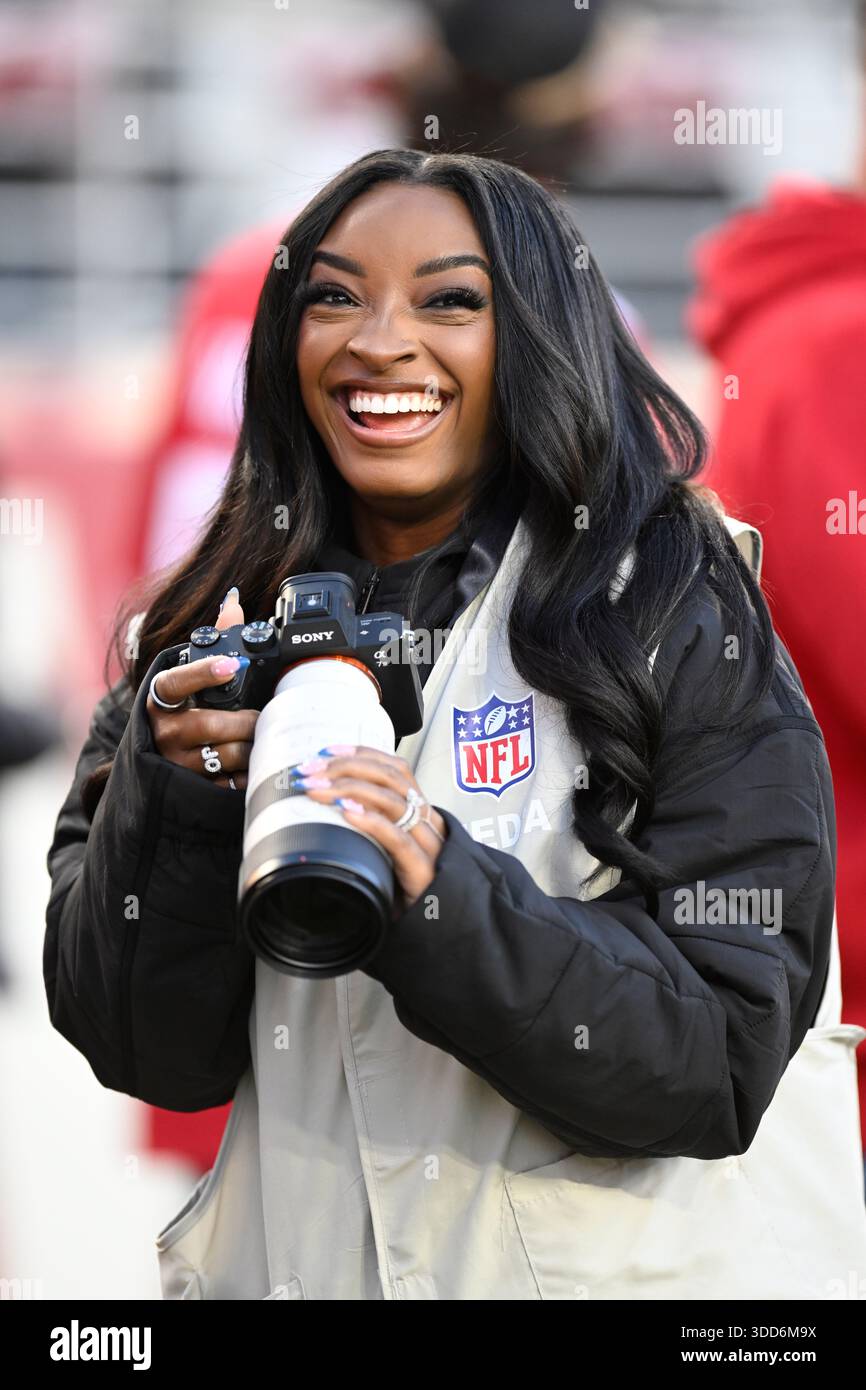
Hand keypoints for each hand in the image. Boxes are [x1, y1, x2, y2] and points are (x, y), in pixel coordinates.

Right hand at [146, 587, 259, 790]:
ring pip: (231, 755)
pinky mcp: (194, 790)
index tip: (230, 664)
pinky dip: (250, 774)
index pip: (176, 682)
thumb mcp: (189, 678)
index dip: (203, 673)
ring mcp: (177, 764)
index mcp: (159, 699)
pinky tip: (253, 766)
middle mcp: (164, 732)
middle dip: (248, 721)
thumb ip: (213, 641)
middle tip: (261, 717)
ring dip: (253, 747)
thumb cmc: (185, 712)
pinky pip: (234, 783)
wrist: (158, 764)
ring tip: (259, 740)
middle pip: (216, 725)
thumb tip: (233, 601)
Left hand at [292, 745, 447, 914]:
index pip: (395, 768)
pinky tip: (347, 812)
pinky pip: (399, 839)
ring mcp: (428, 845)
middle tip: (310, 771)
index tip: (325, 751)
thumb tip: (323, 811)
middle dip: (347, 767)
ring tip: (317, 789)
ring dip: (350, 788)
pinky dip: (371, 821)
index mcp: (420, 812)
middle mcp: (428, 821)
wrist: (433, 932)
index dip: (361, 753)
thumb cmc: (404, 891)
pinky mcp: (424, 871)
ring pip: (394, 800)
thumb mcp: (386, 852)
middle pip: (391, 777)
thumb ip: (367, 829)